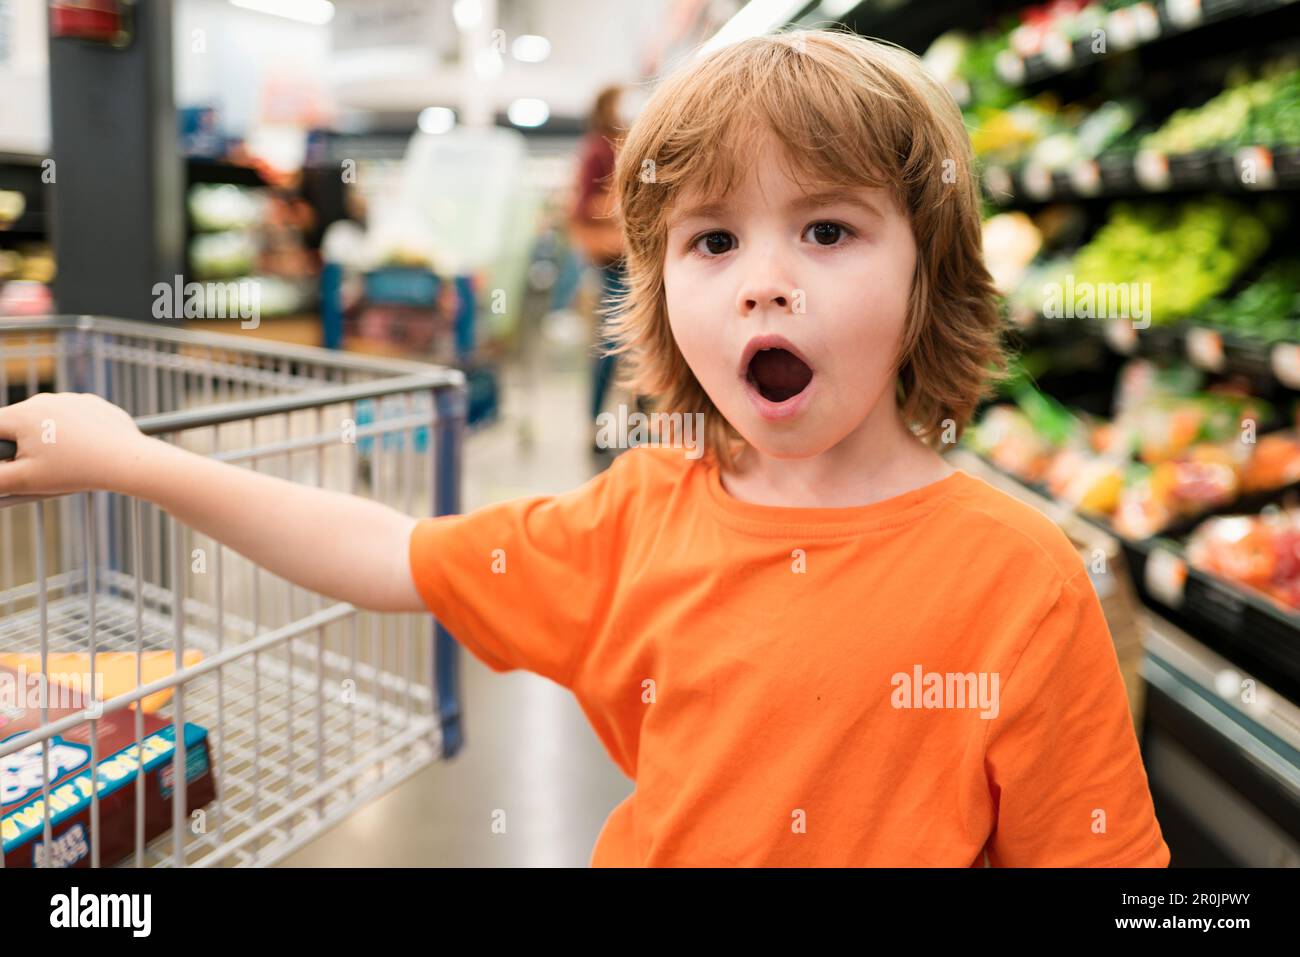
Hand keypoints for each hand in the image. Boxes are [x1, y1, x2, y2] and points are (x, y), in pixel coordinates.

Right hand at [0, 392, 147, 496]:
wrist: (129, 461)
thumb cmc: (75, 471)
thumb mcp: (25, 481)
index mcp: (23, 415)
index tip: (9, 462)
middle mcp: (44, 400)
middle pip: (18, 423)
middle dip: (20, 445)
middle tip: (38, 467)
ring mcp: (71, 399)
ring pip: (47, 420)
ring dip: (46, 438)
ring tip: (64, 461)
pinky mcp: (94, 405)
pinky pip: (74, 418)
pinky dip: (74, 432)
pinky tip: (85, 450)